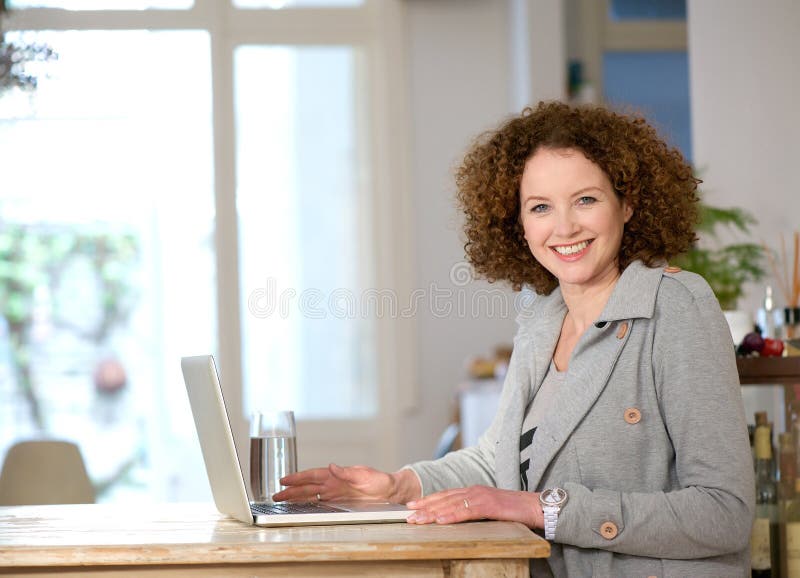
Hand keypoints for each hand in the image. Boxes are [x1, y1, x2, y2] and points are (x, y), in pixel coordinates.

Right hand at [272, 463, 420, 503]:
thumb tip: (331, 466)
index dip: (298, 478)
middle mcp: (333, 484)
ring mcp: (335, 493)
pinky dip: (308, 505)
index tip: (284, 479)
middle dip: (291, 490)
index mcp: (336, 474)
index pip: (312, 475)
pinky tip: (300, 508)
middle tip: (276, 495)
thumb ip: (347, 472)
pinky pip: (320, 504)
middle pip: (307, 487)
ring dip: (297, 498)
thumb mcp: (364, 475)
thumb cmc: (379, 480)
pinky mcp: (339, 503)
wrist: (390, 491)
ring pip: (311, 496)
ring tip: (282, 501)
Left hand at [406, 485, 542, 528]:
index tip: (412, 505)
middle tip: (408, 513)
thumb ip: (474, 511)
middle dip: (424, 506)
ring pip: (450, 504)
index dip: (428, 500)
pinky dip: (450, 516)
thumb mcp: (490, 510)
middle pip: (444, 498)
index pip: (446, 495)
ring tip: (417, 519)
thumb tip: (458, 519)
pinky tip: (439, 520)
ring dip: (432, 512)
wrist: (536, 507)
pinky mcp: (489, 505)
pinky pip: (465, 512)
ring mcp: (481, 496)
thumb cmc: (515, 511)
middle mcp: (474, 491)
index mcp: (474, 491)